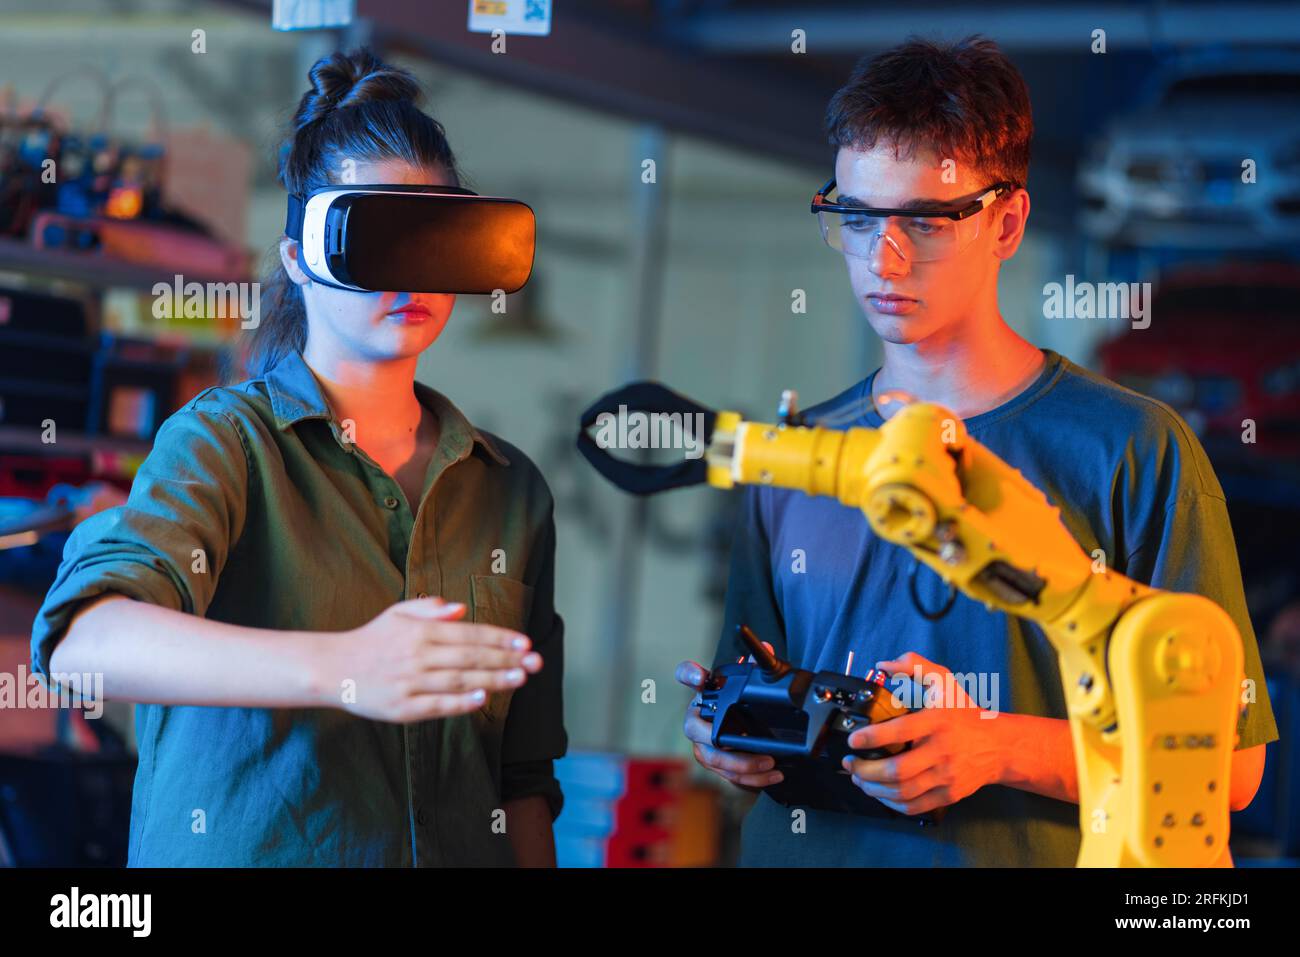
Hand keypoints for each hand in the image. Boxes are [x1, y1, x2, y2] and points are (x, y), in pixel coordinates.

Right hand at [328, 597, 540, 723]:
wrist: (332, 669)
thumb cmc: (371, 640)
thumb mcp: (397, 613)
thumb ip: (430, 608)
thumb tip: (460, 609)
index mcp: (420, 631)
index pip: (469, 633)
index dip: (499, 638)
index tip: (524, 642)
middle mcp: (418, 655)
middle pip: (470, 657)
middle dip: (506, 659)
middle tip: (535, 662)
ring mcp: (411, 682)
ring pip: (460, 681)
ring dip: (493, 680)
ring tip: (520, 679)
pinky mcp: (402, 708)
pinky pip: (438, 706)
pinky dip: (462, 703)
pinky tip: (484, 699)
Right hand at [675, 658, 783, 790]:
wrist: (740, 734)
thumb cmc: (739, 706)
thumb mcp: (750, 688)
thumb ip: (756, 669)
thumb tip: (767, 649)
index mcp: (702, 693)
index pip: (686, 674)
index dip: (689, 674)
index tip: (700, 676)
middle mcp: (696, 718)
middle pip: (697, 731)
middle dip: (726, 744)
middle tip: (756, 748)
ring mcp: (701, 744)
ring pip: (715, 760)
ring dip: (745, 767)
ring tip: (770, 765)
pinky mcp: (713, 765)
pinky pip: (728, 775)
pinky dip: (751, 778)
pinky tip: (771, 776)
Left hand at [841, 652, 1003, 815]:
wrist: (999, 745)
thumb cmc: (965, 712)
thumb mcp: (943, 680)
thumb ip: (914, 665)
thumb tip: (883, 665)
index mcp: (938, 721)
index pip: (901, 731)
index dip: (872, 737)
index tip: (854, 739)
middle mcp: (942, 751)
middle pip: (898, 770)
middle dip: (866, 770)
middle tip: (849, 763)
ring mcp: (947, 776)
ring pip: (903, 791)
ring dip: (874, 788)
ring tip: (858, 778)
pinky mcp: (949, 794)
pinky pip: (915, 805)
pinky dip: (892, 803)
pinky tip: (879, 793)